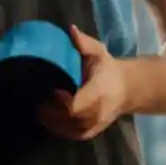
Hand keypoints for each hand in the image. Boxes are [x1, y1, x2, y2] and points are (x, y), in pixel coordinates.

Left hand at [38, 25, 128, 140]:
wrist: (125, 88)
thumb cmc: (106, 68)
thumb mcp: (98, 51)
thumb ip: (84, 43)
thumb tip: (70, 29)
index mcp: (99, 90)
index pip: (79, 105)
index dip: (63, 102)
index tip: (54, 90)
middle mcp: (99, 110)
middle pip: (72, 119)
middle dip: (53, 112)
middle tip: (40, 101)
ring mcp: (96, 123)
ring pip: (72, 129)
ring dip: (54, 122)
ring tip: (40, 110)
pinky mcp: (92, 131)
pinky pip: (74, 135)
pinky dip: (60, 130)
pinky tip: (48, 121)